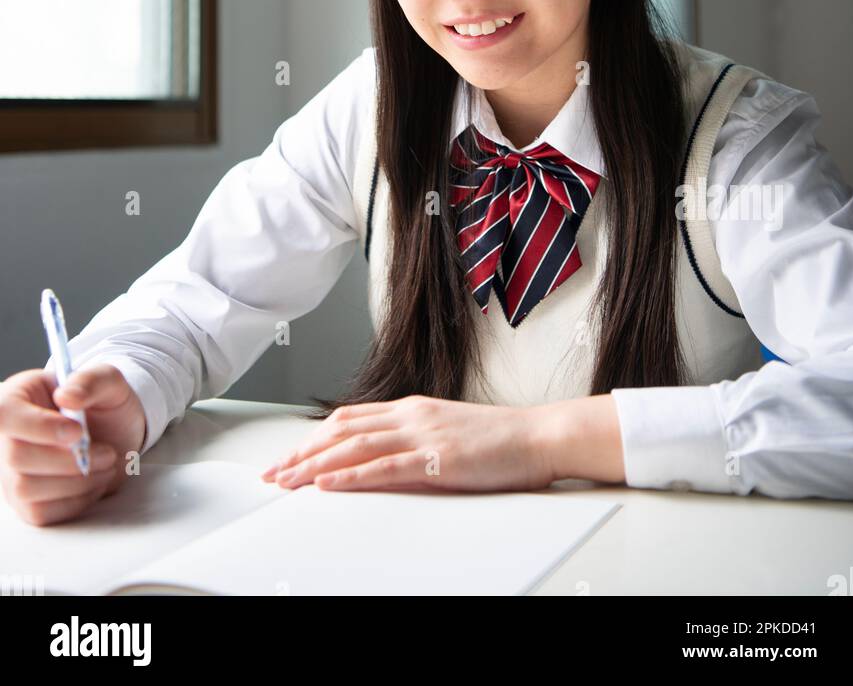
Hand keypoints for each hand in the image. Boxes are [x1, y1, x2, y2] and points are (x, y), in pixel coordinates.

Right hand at [0, 365, 146, 525]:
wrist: (116, 436)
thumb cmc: (104, 405)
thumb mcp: (108, 381)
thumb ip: (91, 381)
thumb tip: (66, 396)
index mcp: (17, 398)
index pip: (5, 414)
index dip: (39, 427)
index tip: (78, 431)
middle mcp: (6, 437)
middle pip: (17, 457)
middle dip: (68, 460)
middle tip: (106, 452)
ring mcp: (10, 472)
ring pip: (26, 488)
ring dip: (75, 482)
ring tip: (105, 465)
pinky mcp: (24, 502)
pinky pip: (40, 512)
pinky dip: (75, 501)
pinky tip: (93, 482)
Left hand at [260, 395, 557, 493]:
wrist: (539, 435)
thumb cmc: (499, 440)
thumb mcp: (446, 433)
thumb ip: (413, 440)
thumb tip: (381, 457)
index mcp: (412, 408)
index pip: (349, 418)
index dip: (313, 438)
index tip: (288, 457)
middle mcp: (411, 415)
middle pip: (342, 430)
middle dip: (301, 453)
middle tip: (272, 474)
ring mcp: (423, 434)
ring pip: (355, 446)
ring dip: (314, 465)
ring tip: (287, 481)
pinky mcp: (438, 458)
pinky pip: (385, 467)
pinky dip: (351, 476)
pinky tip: (328, 485)